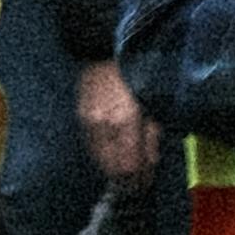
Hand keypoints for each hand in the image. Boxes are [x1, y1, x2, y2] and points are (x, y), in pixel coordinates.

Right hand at [81, 59, 156, 187]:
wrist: (104, 49)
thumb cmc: (136, 74)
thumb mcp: (153, 103)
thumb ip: (152, 136)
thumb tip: (150, 164)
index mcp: (126, 120)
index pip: (130, 166)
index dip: (139, 180)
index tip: (145, 184)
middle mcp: (104, 126)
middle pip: (113, 169)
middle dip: (126, 180)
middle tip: (136, 183)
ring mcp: (89, 123)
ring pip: (101, 161)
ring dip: (114, 169)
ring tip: (125, 171)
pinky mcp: (81, 118)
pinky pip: (92, 147)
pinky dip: (104, 155)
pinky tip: (113, 153)